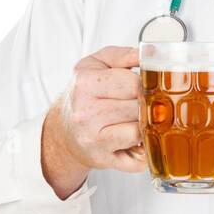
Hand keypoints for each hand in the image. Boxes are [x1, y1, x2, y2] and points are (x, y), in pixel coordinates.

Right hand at [49, 46, 146, 177]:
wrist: (62, 131)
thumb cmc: (82, 95)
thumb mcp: (95, 65)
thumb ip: (122, 55)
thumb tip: (151, 53)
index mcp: (85, 85)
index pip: (133, 83)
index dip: (145, 84)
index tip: (145, 85)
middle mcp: (86, 114)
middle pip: (138, 108)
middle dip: (147, 105)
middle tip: (144, 103)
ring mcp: (94, 140)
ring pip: (139, 132)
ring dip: (145, 126)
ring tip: (139, 119)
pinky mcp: (103, 159)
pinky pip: (138, 159)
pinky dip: (144, 150)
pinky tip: (138, 140)